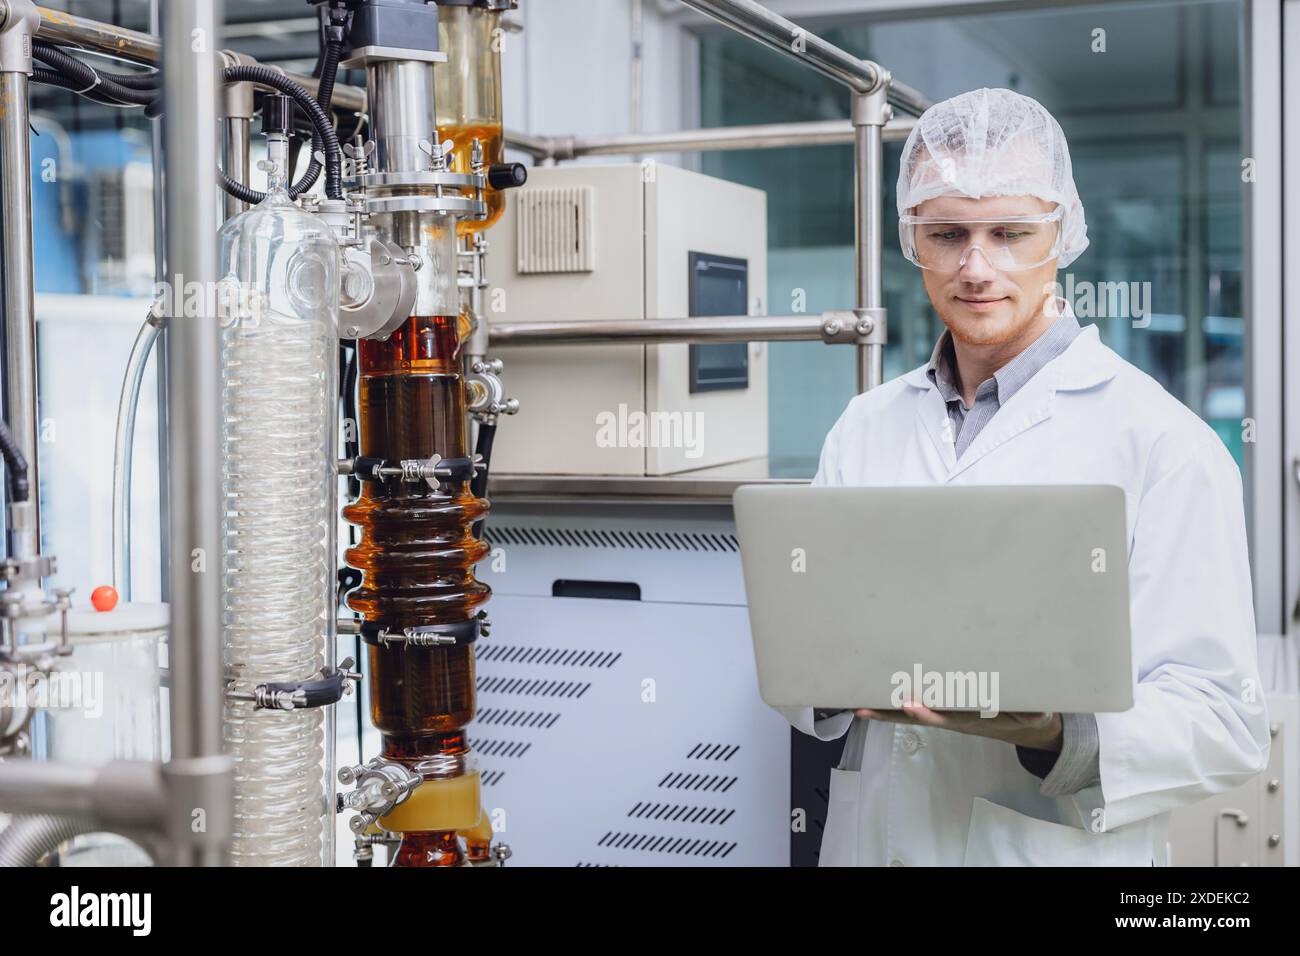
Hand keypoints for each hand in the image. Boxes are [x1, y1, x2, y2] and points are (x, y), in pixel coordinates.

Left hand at [854, 702, 1062, 750]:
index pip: (945, 717)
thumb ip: (1033, 712)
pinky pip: (913, 706)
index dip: (927, 712)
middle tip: (865, 707)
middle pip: (916, 717)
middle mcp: (951, 718)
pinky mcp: (941, 708)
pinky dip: (892, 704)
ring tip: (856, 706)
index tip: (910, 704)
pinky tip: (871, 699)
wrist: (1024, 723)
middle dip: (891, 713)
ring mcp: (944, 714)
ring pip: (909, 713)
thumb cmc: (1027, 713)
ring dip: (884, 710)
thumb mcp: (1036, 714)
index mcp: (971, 719)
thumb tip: (1036, 711)